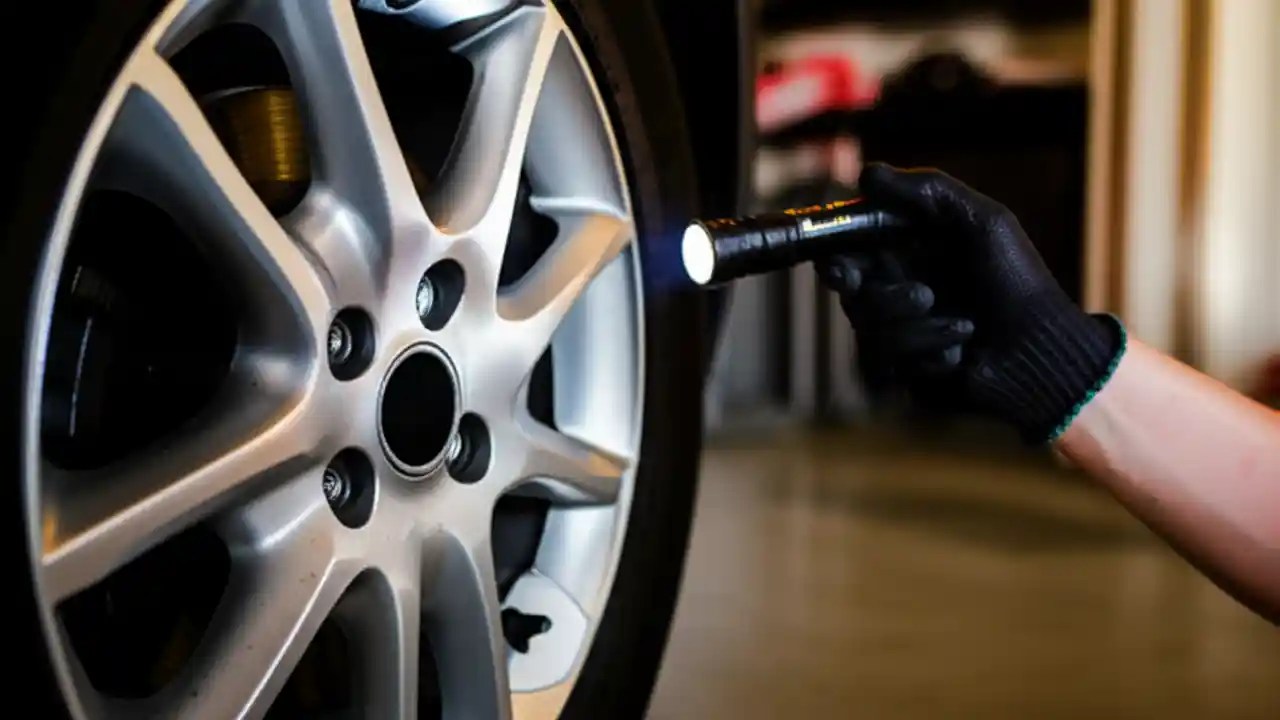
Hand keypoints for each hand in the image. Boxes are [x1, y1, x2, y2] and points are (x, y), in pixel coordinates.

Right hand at [818, 163, 1124, 441]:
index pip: (846, 248)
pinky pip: (891, 363)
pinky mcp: (904, 367)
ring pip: (871, 329)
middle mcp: (893, 286)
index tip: (843, 266)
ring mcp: (897, 328)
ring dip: (923, 328)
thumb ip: (928, 190)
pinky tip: (963, 352)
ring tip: (968, 325)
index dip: (834, 255)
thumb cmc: (1017, 279)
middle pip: (850, 292)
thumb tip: (867, 174)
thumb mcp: (982, 221)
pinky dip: (931, 354)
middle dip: (886, 297)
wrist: (1040, 348)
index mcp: (905, 248)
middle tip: (924, 295)